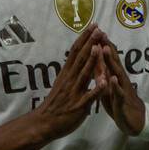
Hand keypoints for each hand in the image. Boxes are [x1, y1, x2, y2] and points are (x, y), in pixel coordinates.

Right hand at [34, 25, 103, 140]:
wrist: (44, 124)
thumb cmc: (55, 105)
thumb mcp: (62, 84)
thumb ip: (71, 73)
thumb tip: (77, 60)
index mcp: (67, 74)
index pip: (76, 52)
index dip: (84, 38)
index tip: (92, 25)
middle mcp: (70, 80)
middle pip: (80, 58)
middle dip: (89, 43)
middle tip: (97, 29)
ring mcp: (74, 92)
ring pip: (84, 74)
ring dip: (91, 60)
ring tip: (98, 47)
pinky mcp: (79, 106)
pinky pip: (89, 96)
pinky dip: (96, 89)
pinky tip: (104, 82)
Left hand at [93, 39, 146, 135]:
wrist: (136, 121)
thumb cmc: (120, 104)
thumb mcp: (107, 88)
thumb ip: (102, 75)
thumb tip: (94, 61)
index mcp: (113, 76)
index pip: (107, 59)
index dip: (101, 45)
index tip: (94, 31)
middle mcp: (119, 80)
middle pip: (112, 61)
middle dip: (106, 47)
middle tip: (100, 33)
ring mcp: (122, 90)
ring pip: (116, 73)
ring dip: (110, 61)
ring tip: (104, 49)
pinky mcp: (122, 102)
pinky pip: (119, 93)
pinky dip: (115, 86)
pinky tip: (112, 78)